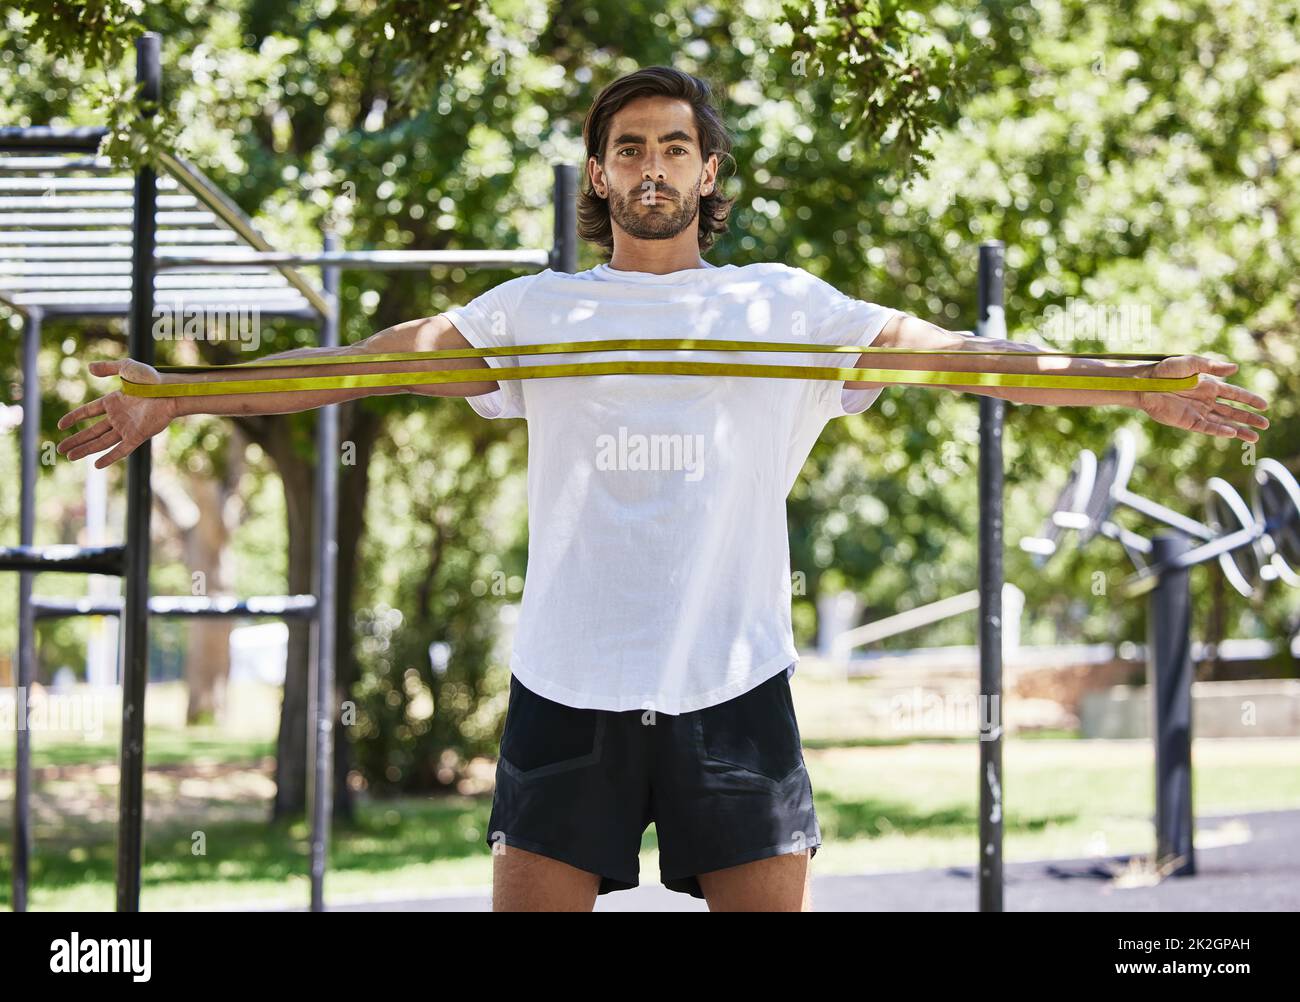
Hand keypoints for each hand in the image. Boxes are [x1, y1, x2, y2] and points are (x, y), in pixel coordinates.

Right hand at [56, 359, 177, 467]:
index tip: (61, 425)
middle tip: (60, 449)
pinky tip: (96, 465)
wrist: (170, 391)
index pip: (88, 412)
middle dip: (76, 440)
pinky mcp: (138, 436)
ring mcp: (127, 428)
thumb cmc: (152, 379)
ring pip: (102, 442)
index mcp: (113, 401)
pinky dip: (109, 457)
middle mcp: (118, 417)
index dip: (74, 418)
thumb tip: (89, 368)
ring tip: (69, 457)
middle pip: (92, 431)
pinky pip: (121, 450)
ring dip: (86, 450)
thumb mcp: (126, 367)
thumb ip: (108, 368)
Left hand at [1138, 355, 1268, 441]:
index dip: (1249, 399)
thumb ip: (1212, 366)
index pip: (1234, 394)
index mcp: (1209, 386)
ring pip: (1223, 423)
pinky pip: (1207, 427)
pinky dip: (1220, 431)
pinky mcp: (1187, 421)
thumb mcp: (1191, 363)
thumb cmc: (1165, 370)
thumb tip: (1235, 368)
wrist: (1145, 383)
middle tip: (1265, 425)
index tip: (1264, 405)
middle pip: (1232, 411)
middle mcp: (1205, 400)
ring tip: (1255, 438)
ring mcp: (1197, 412)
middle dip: (1249, 418)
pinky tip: (1233, 433)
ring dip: (1239, 430)